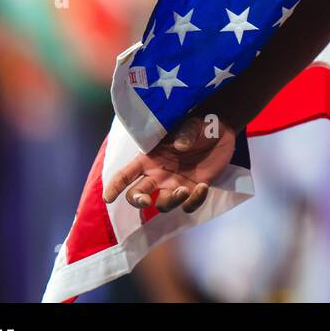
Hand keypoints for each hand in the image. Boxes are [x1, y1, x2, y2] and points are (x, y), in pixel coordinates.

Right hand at [101, 114, 238, 214]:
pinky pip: (188, 205)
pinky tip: (203, 187)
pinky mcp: (193, 190)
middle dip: (137, 201)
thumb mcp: (190, 124)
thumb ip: (184, 133)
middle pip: (138, 195)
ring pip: (163, 204)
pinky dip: (194, 200)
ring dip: (171, 201)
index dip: (114, 187)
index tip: (108, 198)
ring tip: (184, 189)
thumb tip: (179, 146)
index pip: (125, 175)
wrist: (221, 130)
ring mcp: (175, 185)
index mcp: (148, 159)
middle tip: (146, 200)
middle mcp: (157, 175)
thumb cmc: (198, 125)